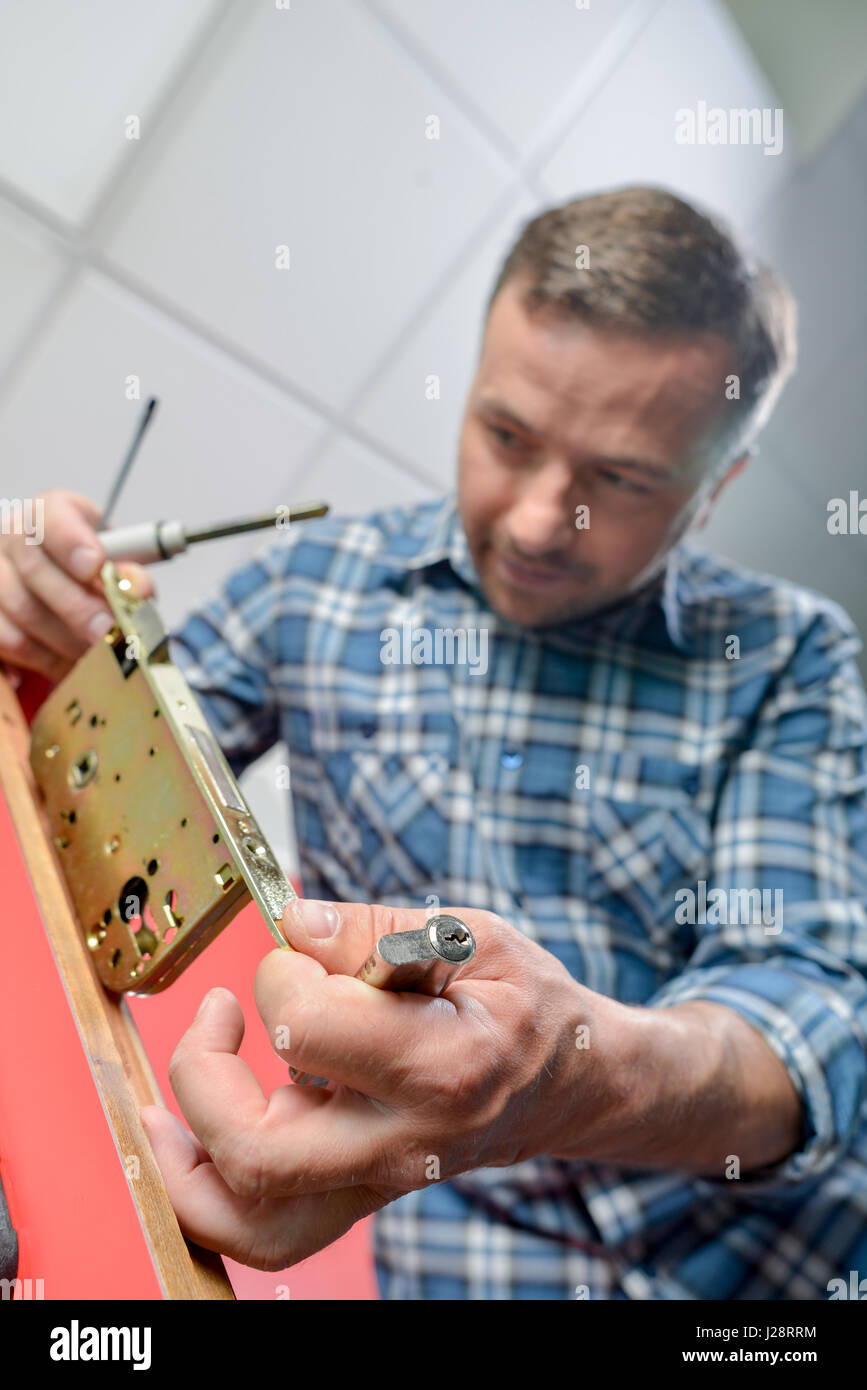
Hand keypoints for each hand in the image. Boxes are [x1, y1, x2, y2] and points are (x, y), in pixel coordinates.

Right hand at [0, 488, 153, 682]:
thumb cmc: (95, 571)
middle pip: (33, 569)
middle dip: (76, 606)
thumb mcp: (119, 562)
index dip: (71, 541)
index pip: (49, 516)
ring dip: (64, 639)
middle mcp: (12, 539)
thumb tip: (138, 588)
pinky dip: (41, 659)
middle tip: (108, 630)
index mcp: (48, 514)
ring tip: (97, 654)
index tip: (96, 565)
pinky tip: (67, 666)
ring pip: (20, 610)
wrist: (69, 584)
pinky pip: (6, 640)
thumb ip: (130, 573)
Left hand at [140, 899, 626, 1271]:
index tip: (298, 952)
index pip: (306, 1031)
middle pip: (258, 1152)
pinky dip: (209, 1194)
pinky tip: (189, 1135)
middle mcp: (404, 1142)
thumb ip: (373, 928)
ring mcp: (378, 1182)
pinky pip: (266, 1230)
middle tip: (217, 1014)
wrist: (573, 1083)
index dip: (279, 976)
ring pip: (251, 1222)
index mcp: (442, 1066)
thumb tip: (290, 925)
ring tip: (165, 1103)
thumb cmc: (527, 1005)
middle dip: (201, 1076)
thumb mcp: (473, 935)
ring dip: (184, 1164)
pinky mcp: (358, 1196)